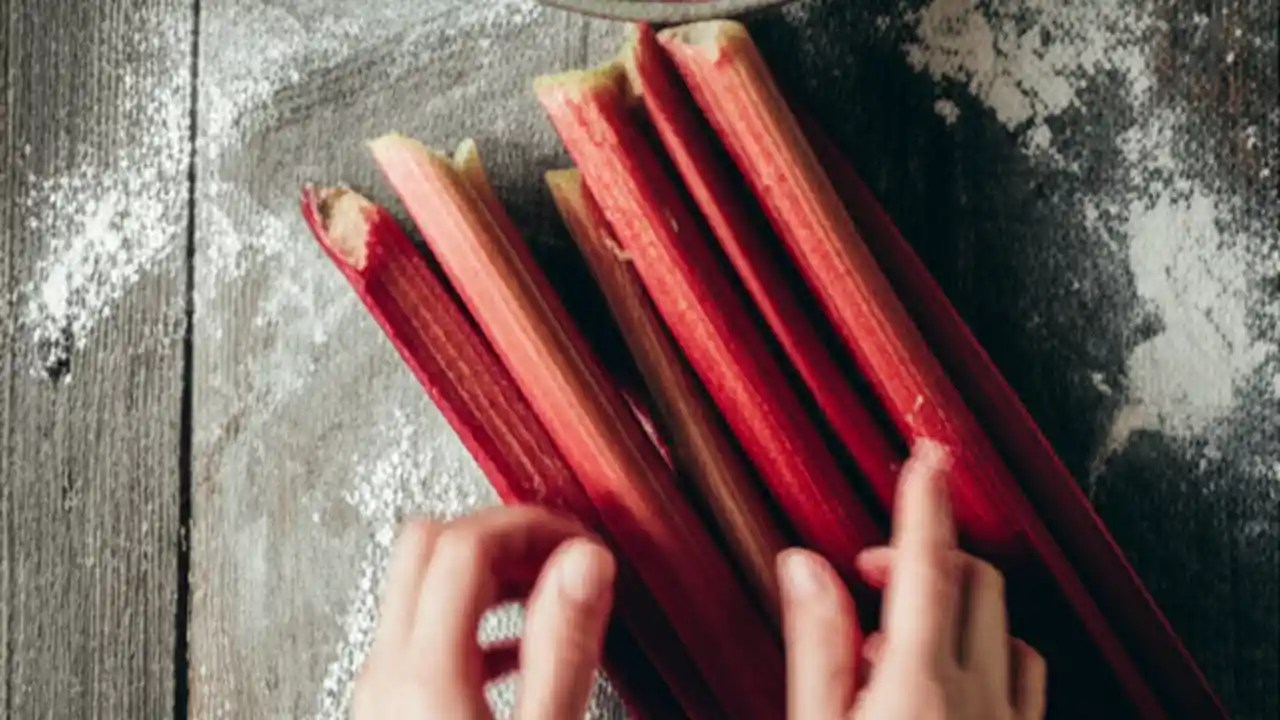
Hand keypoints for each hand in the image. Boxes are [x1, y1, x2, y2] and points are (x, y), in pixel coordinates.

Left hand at [353, 506, 616, 719]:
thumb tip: (585, 562)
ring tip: (550, 597)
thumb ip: (563, 649)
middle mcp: (388, 672)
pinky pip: (420, 633)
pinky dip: (472, 618)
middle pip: (426, 546)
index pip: (465, 544)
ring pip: (417, 584)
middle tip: (558, 557)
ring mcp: (380, 690)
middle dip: (500, 535)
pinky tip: (521, 650)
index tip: (578, 543)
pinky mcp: (389, 708)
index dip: (528, 525)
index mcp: (425, 674)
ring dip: (485, 573)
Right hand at [779, 442, 1046, 719]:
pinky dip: (997, 652)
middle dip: (930, 555)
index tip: (929, 458)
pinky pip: (1029, 676)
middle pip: (974, 583)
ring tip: (905, 635)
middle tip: (874, 571)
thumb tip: (805, 566)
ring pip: (1008, 627)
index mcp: (917, 684)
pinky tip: (957, 674)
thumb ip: (817, 647)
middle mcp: (976, 698)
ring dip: (962, 607)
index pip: (927, 569)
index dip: (926, 505)